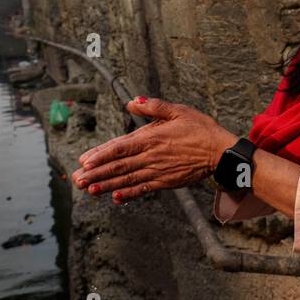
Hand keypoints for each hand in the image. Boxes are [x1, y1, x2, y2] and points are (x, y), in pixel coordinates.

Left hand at [72, 96, 237, 203]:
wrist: (221, 152)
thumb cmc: (200, 129)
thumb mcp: (179, 111)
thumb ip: (154, 107)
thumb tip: (132, 102)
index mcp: (152, 137)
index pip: (120, 147)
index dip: (101, 155)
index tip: (84, 160)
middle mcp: (152, 156)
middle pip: (119, 166)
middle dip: (96, 173)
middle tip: (78, 179)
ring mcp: (158, 171)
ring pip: (127, 179)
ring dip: (106, 185)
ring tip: (89, 190)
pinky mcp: (166, 182)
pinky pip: (144, 189)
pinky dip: (129, 194)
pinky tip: (115, 198)